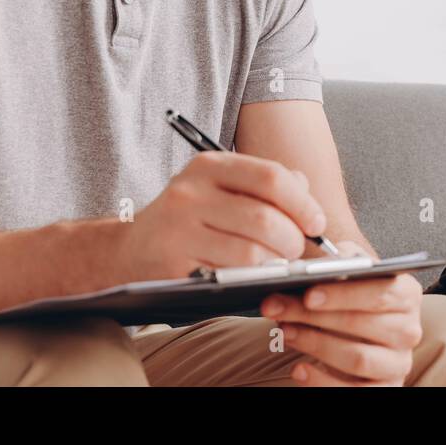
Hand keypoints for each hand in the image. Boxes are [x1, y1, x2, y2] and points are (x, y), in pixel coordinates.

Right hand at [123, 152, 327, 280]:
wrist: (128, 250)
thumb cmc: (187, 219)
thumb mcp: (219, 189)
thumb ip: (262, 185)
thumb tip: (304, 189)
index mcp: (209, 166)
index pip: (270, 177)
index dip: (303, 203)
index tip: (316, 223)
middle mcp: (191, 192)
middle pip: (264, 217)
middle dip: (292, 239)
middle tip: (297, 250)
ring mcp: (179, 229)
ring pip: (250, 250)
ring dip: (275, 263)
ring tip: (277, 264)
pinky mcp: (173, 264)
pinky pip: (228, 275)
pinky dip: (250, 278)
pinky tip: (252, 276)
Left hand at [260, 240, 423, 386]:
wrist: (360, 332)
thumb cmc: (354, 299)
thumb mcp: (353, 273)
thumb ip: (341, 262)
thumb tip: (313, 267)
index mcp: (406, 294)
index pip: (379, 292)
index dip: (343, 295)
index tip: (308, 294)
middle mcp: (407, 330)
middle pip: (362, 324)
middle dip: (314, 317)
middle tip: (278, 309)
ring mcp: (398, 363)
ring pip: (357, 358)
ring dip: (314, 345)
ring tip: (285, 332)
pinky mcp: (384, 388)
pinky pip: (354, 391)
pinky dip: (322, 381)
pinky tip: (298, 369)